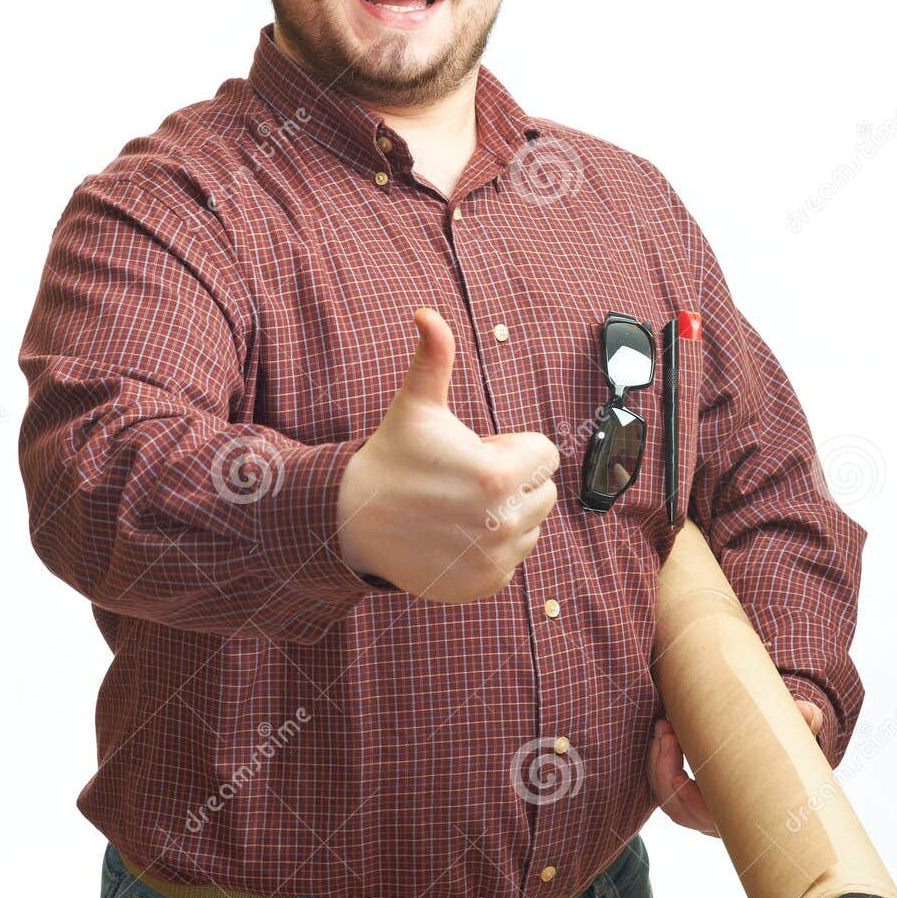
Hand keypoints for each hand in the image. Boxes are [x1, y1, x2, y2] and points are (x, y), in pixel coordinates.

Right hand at [337, 307, 560, 602]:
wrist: (352, 521)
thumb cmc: (392, 457)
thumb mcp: (416, 405)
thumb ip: (434, 357)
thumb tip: (426, 312)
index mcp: (498, 476)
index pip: (544, 454)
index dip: (511, 446)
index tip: (475, 450)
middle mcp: (504, 522)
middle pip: (542, 491)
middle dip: (513, 480)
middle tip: (464, 479)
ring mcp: (496, 559)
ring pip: (531, 526)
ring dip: (506, 514)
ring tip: (460, 507)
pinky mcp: (486, 585)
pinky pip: (512, 559)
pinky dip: (492, 550)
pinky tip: (456, 536)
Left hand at [647, 698, 824, 836]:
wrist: (778, 762)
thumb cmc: (786, 757)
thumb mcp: (796, 742)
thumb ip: (802, 726)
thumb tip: (806, 713)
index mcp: (738, 817)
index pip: (697, 815)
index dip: (682, 793)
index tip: (677, 760)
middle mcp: (716, 819)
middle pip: (674, 806)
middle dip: (663, 768)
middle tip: (666, 729)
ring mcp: (699, 809)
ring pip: (665, 795)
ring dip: (657, 760)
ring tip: (663, 725)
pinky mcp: (687, 792)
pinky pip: (663, 784)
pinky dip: (658, 758)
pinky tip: (664, 730)